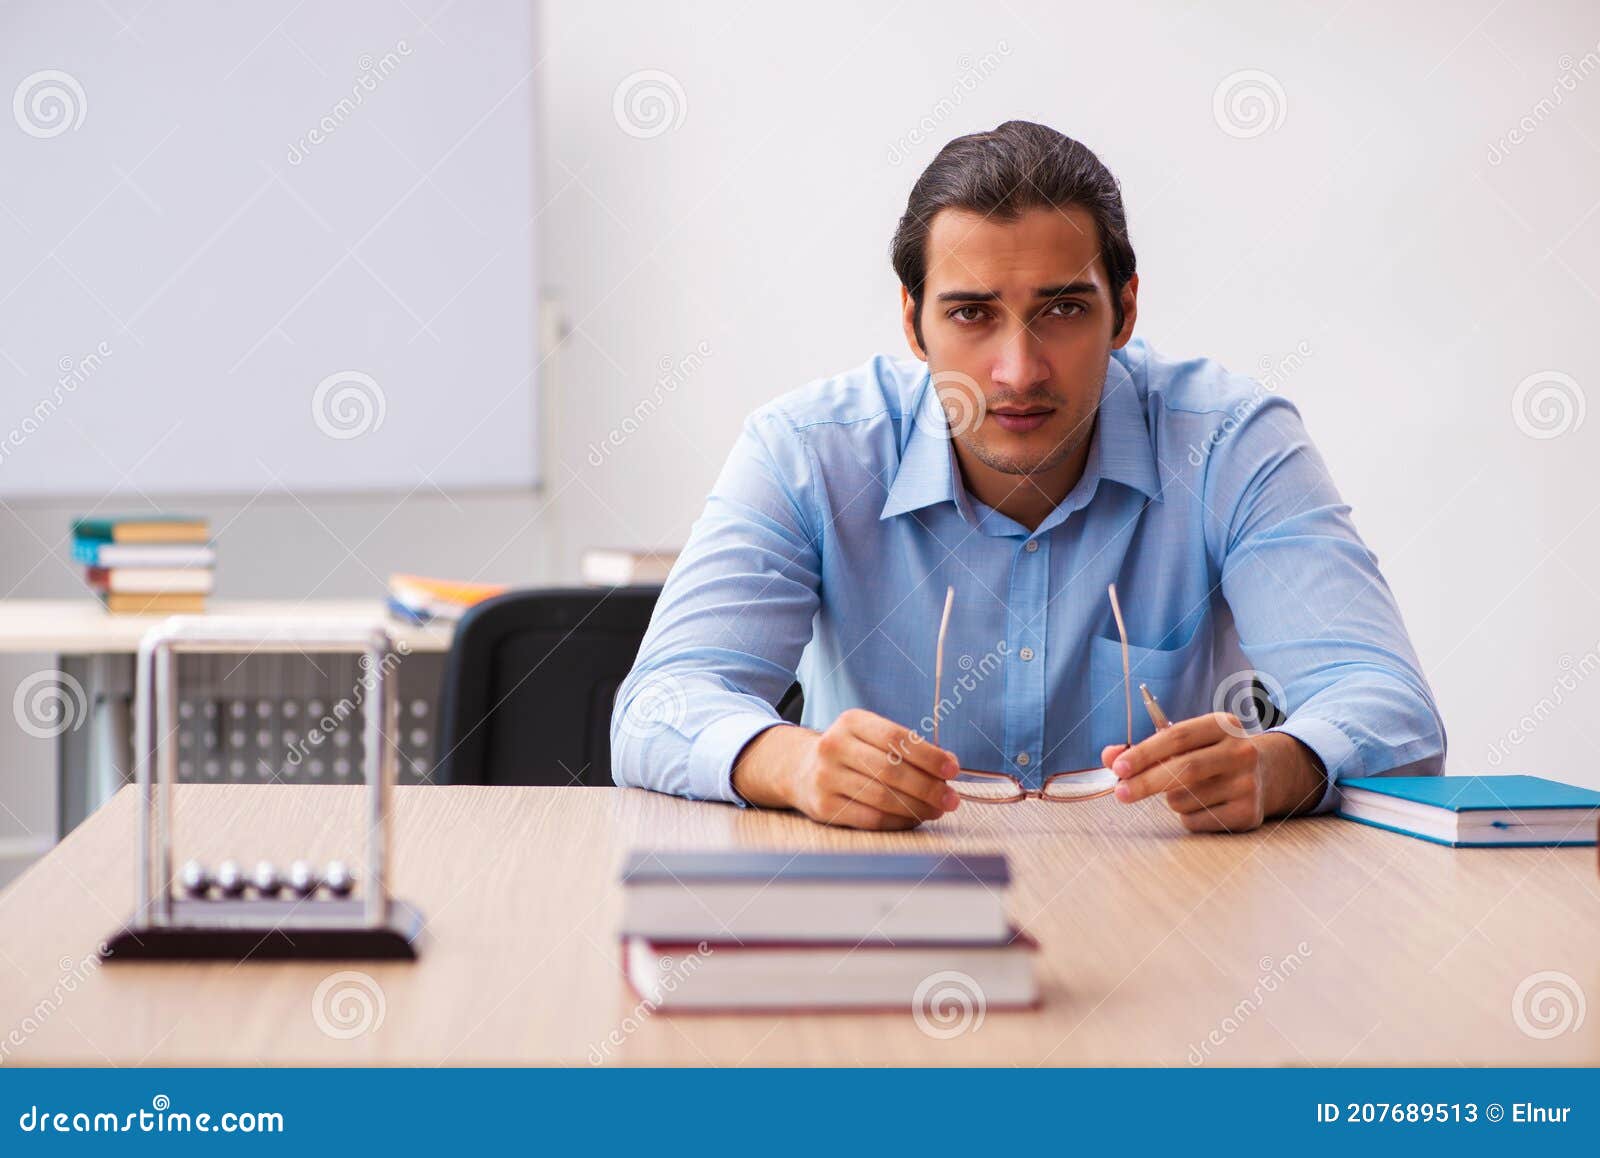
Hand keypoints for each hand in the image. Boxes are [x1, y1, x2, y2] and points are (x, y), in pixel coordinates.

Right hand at [733, 710, 961, 829]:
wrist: (798, 769)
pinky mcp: (823, 806)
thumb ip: (908, 748)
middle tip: (951, 799)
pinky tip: (914, 819)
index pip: (896, 738)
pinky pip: (870, 818)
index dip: (929, 755)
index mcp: (851, 722)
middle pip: (891, 770)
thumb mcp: (870, 736)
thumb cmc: (851, 753)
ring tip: (937, 810)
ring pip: (883, 797)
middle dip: (928, 787)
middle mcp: (834, 746)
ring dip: (917, 807)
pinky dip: (898, 821)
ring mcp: (825, 777)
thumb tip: (949, 767)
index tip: (952, 770)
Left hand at [1101, 714, 1325, 832]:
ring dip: (1169, 800)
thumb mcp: (1186, 742)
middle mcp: (1241, 751)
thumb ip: (1145, 749)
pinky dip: (1185, 817)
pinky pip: (1196, 822)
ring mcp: (1248, 784)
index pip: (1177, 737)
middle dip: (1145, 783)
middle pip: (1183, 769)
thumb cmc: (1211, 755)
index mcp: (1222, 725)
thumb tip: (1107, 757)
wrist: (1268, 774)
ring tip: (1186, 791)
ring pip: (1184, 799)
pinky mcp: (1247, 813)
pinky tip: (1203, 805)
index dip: (1144, 753)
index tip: (1117, 766)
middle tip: (1120, 792)